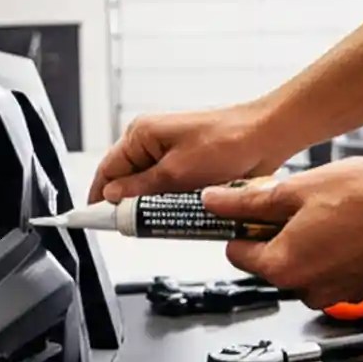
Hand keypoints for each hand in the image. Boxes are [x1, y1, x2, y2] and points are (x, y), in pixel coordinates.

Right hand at [89, 102, 289, 202]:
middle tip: (137, 227)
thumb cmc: (227, 141)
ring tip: (163, 218)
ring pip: (148, 188)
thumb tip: (112, 196)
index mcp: (141, 134)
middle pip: (125, 181)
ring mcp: (170, 153)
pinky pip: (168, 188)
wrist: (266, 136)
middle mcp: (151, 141)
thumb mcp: (177, 171)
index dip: (98, 197)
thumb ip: (141, 187)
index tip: (96, 221)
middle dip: (129, 206)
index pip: (106, 169)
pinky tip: (179, 212)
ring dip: (153, 205)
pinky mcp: (187, 164)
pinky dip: (170, 202)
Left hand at [201, 157, 362, 308]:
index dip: (243, 226)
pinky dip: (333, 254)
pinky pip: (330, 273)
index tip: (254, 209)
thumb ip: (248, 202)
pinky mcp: (357, 291)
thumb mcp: (297, 189)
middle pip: (270, 262)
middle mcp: (305, 290)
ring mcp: (334, 294)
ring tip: (330, 214)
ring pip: (301, 268)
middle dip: (278, 234)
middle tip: (302, 204)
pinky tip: (349, 228)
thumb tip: (213, 202)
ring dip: (306, 244)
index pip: (237, 252)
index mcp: (282, 266)